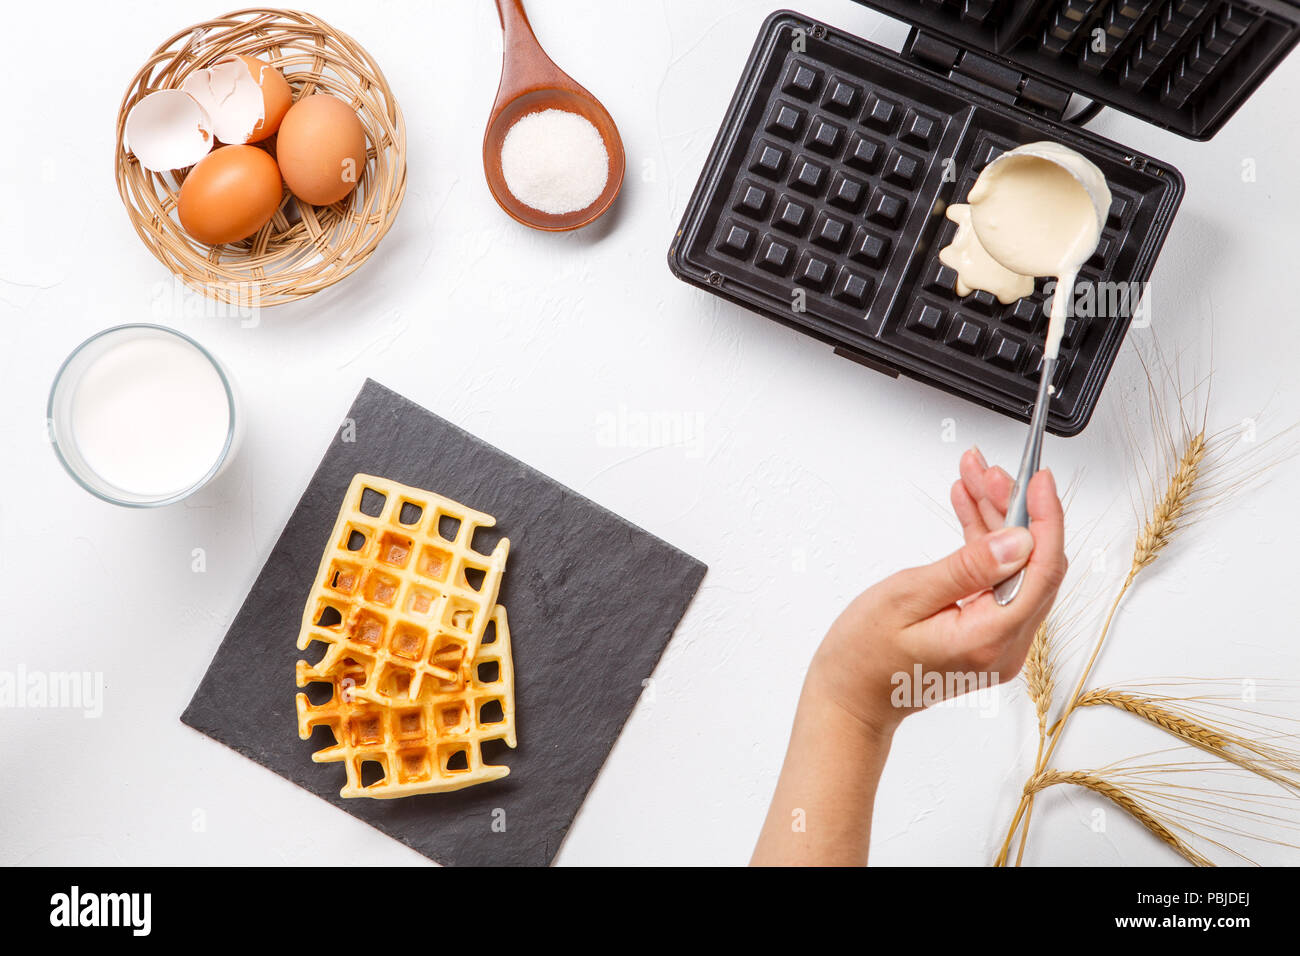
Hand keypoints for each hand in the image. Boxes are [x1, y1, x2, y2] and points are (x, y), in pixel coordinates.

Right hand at [809, 447, 1066, 736]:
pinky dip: (986, 544)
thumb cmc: (864, 657)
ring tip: (974, 481)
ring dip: (999, 521)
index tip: (1039, 479)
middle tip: (989, 472)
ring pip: (1017, 568)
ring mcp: (998, 643)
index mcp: (989, 639)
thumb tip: (1018, 541)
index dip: (1045, 517)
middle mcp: (1004, 646)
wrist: (849, 698)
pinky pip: (999, 581)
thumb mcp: (907, 598)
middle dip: (1016, 509)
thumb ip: (966, 569)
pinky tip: (969, 511)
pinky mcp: (987, 635)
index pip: (1041, 570)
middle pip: (1033, 564)